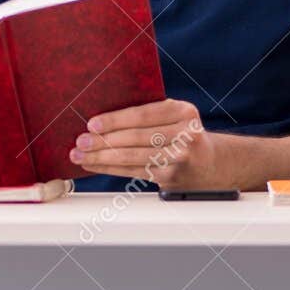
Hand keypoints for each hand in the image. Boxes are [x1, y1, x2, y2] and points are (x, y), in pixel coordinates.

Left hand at [69, 98, 228, 189]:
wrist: (209, 163)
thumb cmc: (182, 134)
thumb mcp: (175, 116)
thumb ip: (149, 113)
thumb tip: (101, 119)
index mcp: (183, 112)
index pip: (143, 114)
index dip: (115, 120)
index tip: (92, 124)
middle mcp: (185, 134)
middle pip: (135, 137)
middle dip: (103, 140)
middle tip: (80, 142)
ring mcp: (179, 158)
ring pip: (132, 157)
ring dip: (101, 158)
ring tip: (80, 156)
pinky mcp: (171, 177)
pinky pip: (133, 172)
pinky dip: (110, 169)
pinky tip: (94, 165)